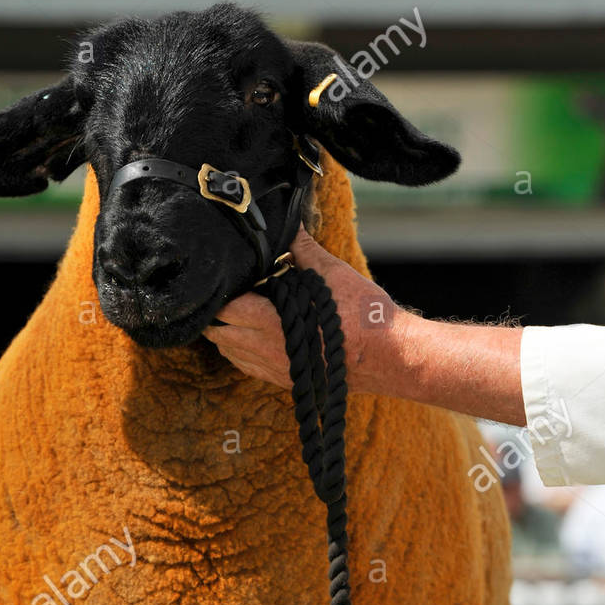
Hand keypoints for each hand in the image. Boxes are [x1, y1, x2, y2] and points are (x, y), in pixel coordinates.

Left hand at [202, 227, 398, 391]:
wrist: (386, 356)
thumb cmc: (360, 315)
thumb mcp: (330, 274)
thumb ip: (302, 250)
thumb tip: (289, 224)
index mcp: (272, 322)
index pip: (227, 310)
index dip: (222, 294)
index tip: (227, 279)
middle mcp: (267, 349)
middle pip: (221, 334)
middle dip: (218, 315)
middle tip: (224, 295)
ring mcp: (274, 368)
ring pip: (231, 353)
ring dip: (226, 334)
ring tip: (232, 315)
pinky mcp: (283, 380)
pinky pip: (248, 368)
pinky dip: (239, 353)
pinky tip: (247, 338)